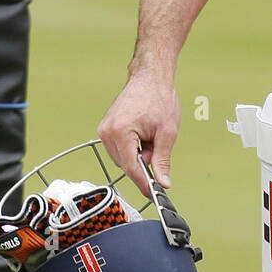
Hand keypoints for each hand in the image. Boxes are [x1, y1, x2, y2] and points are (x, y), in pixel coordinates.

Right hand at [98, 70, 180, 197]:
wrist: (150, 78)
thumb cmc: (159, 98)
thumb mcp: (167, 132)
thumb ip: (162, 160)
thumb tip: (163, 183)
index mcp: (120, 132)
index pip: (131, 168)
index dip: (144, 184)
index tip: (153, 194)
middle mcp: (107, 132)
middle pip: (126, 164)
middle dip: (144, 163)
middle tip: (158, 145)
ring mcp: (104, 130)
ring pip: (123, 158)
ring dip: (138, 154)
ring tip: (150, 135)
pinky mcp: (106, 129)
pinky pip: (120, 149)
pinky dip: (133, 148)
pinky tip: (143, 133)